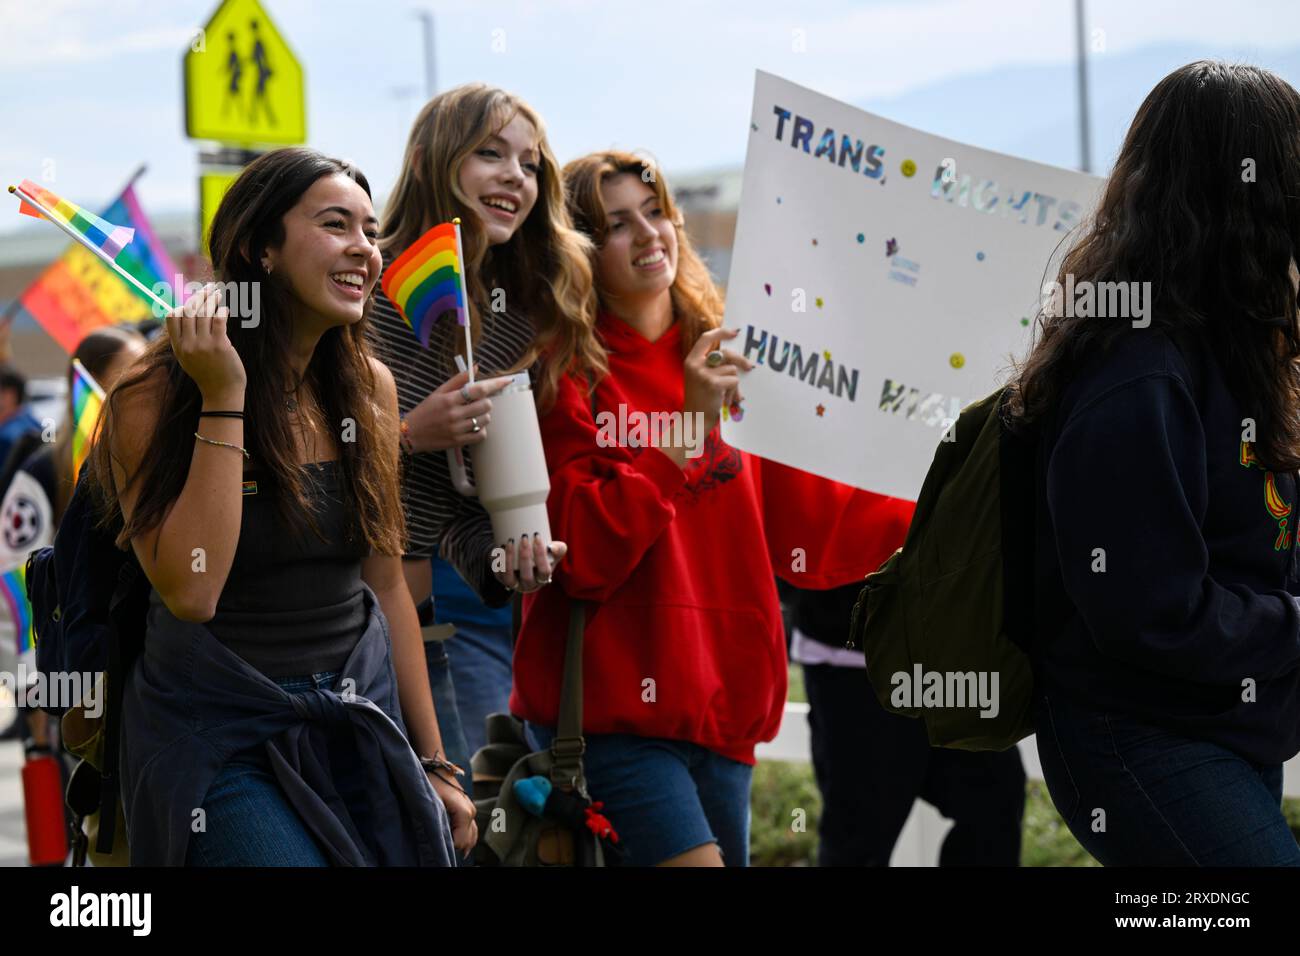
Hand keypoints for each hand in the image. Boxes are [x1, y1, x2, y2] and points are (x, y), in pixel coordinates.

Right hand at [165, 282, 246, 399]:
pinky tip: (224, 309)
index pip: (172, 317)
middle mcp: (188, 344)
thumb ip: (184, 340)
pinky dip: (221, 311)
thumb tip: (184, 315)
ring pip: (204, 313)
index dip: (183, 305)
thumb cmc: (208, 373)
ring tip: (217, 294)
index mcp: (178, 347)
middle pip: (189, 311)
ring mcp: (203, 345)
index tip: (193, 301)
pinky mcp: (220, 345)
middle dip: (199, 296)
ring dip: (211, 300)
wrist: (222, 392)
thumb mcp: (188, 358)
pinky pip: (218, 320)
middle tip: (208, 289)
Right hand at [406, 368, 512, 452]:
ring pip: (485, 420)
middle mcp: (454, 414)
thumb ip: (458, 380)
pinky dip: (480, 430)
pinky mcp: (458, 442)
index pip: (478, 389)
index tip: (506, 381)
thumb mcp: (439, 392)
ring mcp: (457, 429)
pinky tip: (471, 426)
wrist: (411, 433)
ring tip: (471, 415)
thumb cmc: (426, 410)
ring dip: (483, 416)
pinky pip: (481, 435)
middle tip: (476, 403)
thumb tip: (475, 367)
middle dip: (485, 402)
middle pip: (486, 405)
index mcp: (450, 399)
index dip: (495, 384)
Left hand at [428, 770, 477, 857]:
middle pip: (467, 841)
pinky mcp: (468, 809)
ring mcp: (471, 810)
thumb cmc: (431, 784)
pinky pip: (472, 830)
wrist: (435, 767)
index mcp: (464, 812)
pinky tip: (457, 843)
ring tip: (447, 845)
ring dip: (461, 843)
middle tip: (439, 841)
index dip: (448, 845)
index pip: (461, 842)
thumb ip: (440, 825)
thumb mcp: (432, 805)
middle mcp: (471, 812)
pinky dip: (466, 838)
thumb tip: (444, 843)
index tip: (435, 838)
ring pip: (472, 837)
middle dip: (455, 845)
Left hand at [494, 534, 566, 593]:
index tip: (538, 537)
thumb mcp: (551, 553)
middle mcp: (528, 585)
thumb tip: (553, 547)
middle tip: (524, 537)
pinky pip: (498, 573)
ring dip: (509, 559)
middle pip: (527, 577)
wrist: (521, 559)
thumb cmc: (539, 556)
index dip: (541, 555)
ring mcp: (513, 584)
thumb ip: (558, 549)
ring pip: (509, 578)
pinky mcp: (501, 578)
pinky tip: (500, 548)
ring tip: (510, 541)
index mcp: (542, 579)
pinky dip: (498, 560)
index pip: (544, 572)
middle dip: (525, 557)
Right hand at [684, 327, 753, 433]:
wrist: (694, 421)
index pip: (706, 338)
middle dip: (740, 360)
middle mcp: (695, 365)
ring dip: (734, 383)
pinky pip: (734, 381)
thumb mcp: (700, 378)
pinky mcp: (713, 383)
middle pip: (726, 353)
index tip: (734, 333)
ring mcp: (703, 374)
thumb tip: (736, 356)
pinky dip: (734, 391)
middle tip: (750, 366)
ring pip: (732, 369)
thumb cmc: (701, 400)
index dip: (721, 333)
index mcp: (691, 360)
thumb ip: (712, 365)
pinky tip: (727, 400)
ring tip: (728, 395)